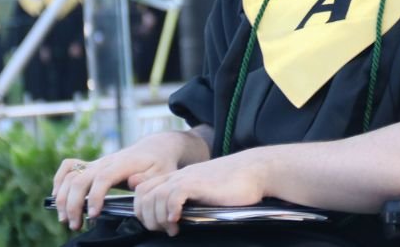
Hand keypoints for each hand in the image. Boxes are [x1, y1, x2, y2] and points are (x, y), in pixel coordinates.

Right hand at [51, 130, 207, 231]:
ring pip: (71, 176)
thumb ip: (148, 180)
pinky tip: (58, 197)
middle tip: (76, 225)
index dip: (95, 196)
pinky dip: (59, 181)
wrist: (155, 148)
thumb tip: (132, 183)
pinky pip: (69, 167)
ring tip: (67, 219)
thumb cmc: (160, 163)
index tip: (93, 215)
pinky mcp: (92, 165)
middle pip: (81, 179)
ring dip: (64, 198)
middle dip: (74, 204)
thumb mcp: (162, 172)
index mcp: (124, 163)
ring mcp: (97, 162)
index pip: (103, 178)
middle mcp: (106, 161)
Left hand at [132, 151, 267, 236]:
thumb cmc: (236, 185)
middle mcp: (179, 176)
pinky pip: (172, 196)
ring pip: (154, 197)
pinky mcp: (198, 183)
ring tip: (173, 228)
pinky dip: (170, 210)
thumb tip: (178, 220)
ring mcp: (188, 178)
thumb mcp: (206, 191)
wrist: (257, 171)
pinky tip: (179, 220)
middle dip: (148, 218)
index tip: (159, 225)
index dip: (143, 210)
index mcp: (178, 178)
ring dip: (159, 218)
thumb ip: (190, 200)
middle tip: (165, 229)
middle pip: (143, 196)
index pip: (143, 190)